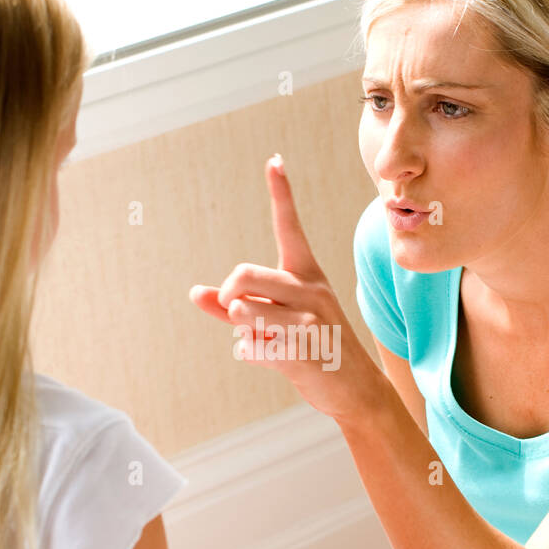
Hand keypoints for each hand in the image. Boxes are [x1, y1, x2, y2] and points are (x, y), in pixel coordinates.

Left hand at [189, 154, 387, 424]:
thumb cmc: (311, 346)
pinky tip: (277, 359)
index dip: (281, 193)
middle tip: (232, 309)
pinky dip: (253, 355)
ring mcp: (308, 320)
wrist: (354, 388)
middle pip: (243, 275)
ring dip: (243, 329)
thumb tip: (195, 294)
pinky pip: (251, 348)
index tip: (273, 160)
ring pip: (244, 313)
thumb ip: (234, 306)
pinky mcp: (302, 351)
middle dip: (227, 294)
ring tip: (265, 338)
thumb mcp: (275, 320)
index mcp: (306, 274)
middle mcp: (309, 290)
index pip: (289, 227)